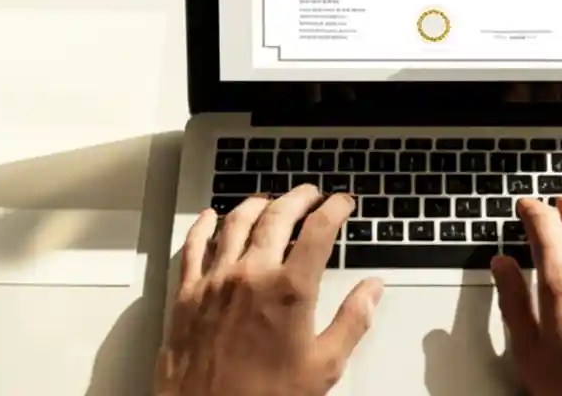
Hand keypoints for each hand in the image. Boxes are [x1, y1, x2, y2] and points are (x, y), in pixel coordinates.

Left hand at [156, 186, 382, 395]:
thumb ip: (353, 322)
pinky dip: (204, 225)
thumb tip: (373, 290)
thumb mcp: (324, 366)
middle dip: (299, 198)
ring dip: (257, 204)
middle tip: (312, 195)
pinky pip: (194, 246)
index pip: (319, 230)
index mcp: (290, 290)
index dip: (335, 209)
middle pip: (278, 215)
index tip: (342, 203)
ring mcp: (216, 281)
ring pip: (236, 222)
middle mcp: (251, 275)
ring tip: (270, 200)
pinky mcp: (188, 294)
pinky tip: (211, 217)